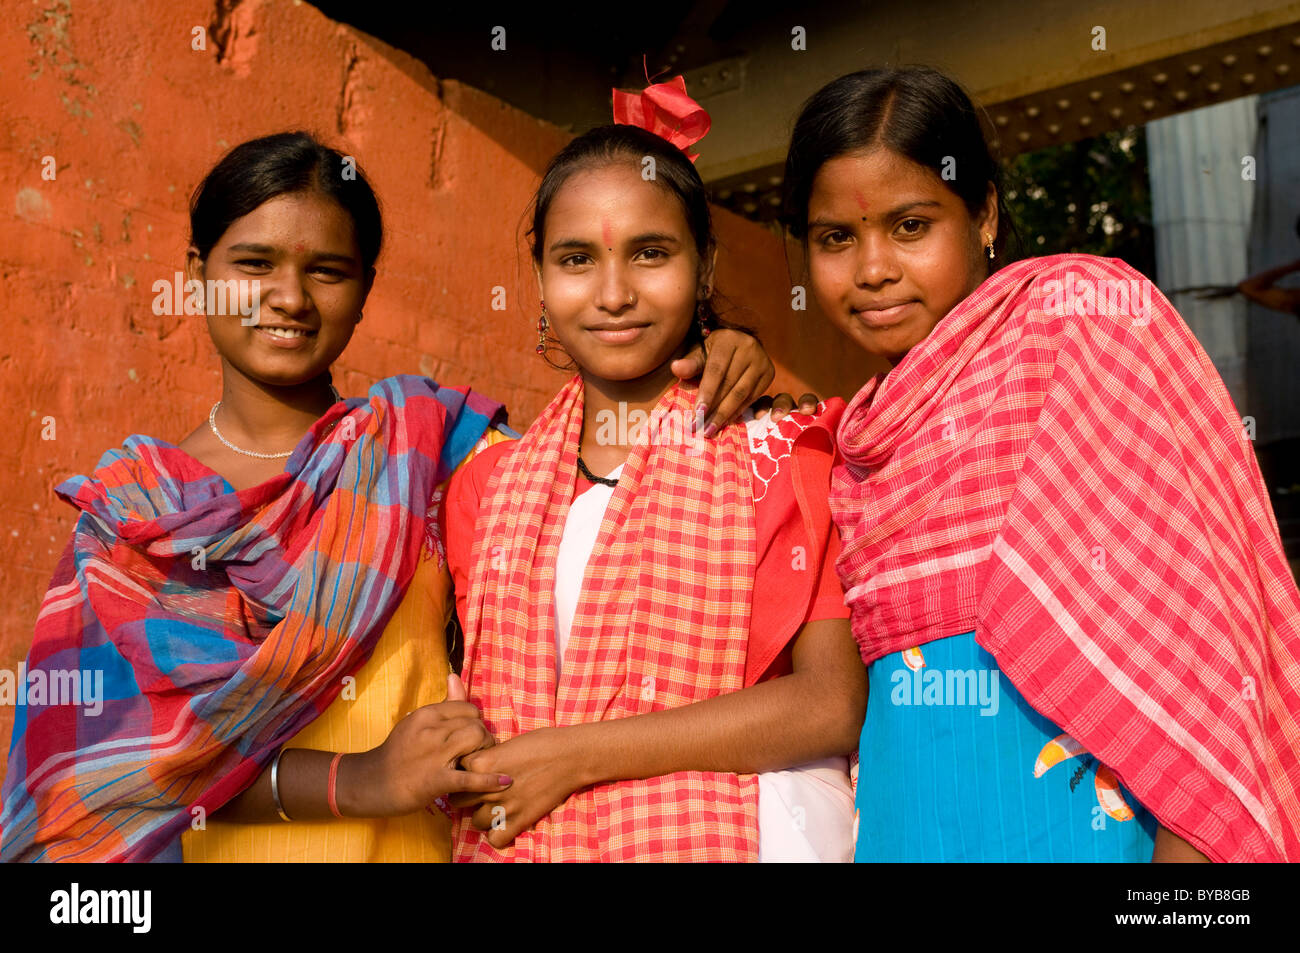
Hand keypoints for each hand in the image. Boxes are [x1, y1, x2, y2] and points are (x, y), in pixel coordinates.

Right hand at [340, 674, 508, 816]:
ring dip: (485, 753)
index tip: (471, 737)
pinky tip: (504, 782)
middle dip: (484, 738)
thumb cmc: (398, 752)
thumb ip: (443, 704)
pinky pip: (469, 778)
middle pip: (476, 724)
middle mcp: (431, 730)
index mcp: (427, 714)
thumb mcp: (417, 722)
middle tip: (478, 752)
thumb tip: (455, 675)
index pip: (469, 709)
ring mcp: (433, 755)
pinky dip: (490, 781)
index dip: (476, 722)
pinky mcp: (436, 781)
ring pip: (476, 740)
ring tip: (479, 763)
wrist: (371, 783)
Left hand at [449, 726, 582, 849]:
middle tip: (479, 793)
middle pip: (458, 799)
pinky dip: (498, 833)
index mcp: (482, 763)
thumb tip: (479, 767)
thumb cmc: (542, 743)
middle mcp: (488, 786)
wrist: (570, 756)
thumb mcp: (508, 744)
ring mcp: (503, 805)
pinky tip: (505, 822)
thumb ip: (489, 759)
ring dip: (483, 815)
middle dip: (466, 796)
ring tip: (495, 807)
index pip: (456, 773)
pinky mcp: (519, 820)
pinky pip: (495, 838)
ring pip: (475, 821)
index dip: (464, 773)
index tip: (474, 773)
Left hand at [671, 329, 774, 436]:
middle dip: (714, 409)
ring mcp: (762, 361)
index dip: (706, 393)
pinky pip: (753, 397)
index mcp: (728, 340)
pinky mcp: (769, 373)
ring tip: (711, 429)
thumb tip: (676, 368)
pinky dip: (738, 412)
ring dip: (726, 414)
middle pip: (730, 384)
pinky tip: (725, 422)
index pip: (716, 371)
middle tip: (701, 428)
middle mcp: (749, 348)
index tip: (697, 414)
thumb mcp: (700, 352)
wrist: (739, 343)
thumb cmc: (713, 351)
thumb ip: (690, 363)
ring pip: (742, 393)